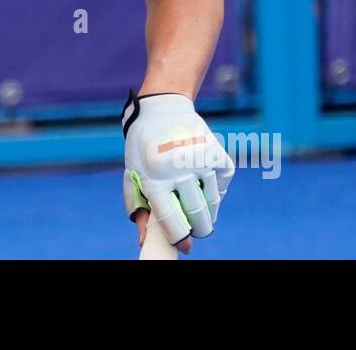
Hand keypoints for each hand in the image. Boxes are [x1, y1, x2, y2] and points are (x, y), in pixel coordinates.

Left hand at [121, 91, 233, 245]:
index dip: (179, 238)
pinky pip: (222, 185)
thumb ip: (138, 207)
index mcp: (155, 176)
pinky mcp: (218, 154)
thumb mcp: (133, 174)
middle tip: (196, 231)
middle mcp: (180, 168)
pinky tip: (203, 183)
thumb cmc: (143, 147)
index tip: (183, 246)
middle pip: (198, 216)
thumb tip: (145, 240)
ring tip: (196, 204)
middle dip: (198, 230)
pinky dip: (216, 190)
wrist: (163, 108)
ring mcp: (202, 160)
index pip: (172, 220)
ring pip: (213, 203)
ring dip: (207, 211)